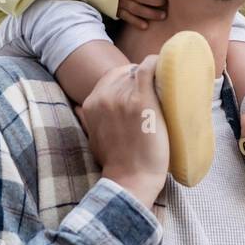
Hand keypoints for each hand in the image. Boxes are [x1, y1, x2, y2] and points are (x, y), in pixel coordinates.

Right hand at [74, 54, 169, 209]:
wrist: (131, 179)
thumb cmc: (116, 162)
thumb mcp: (92, 137)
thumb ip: (87, 120)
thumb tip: (78, 108)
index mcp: (91, 103)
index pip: (113, 77)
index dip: (129, 81)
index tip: (143, 90)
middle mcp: (103, 96)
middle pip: (127, 73)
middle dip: (142, 80)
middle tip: (157, 92)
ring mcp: (121, 97)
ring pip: (139, 71)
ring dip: (153, 76)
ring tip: (166, 87)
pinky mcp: (141, 100)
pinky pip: (148, 68)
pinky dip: (157, 65)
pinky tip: (167, 70)